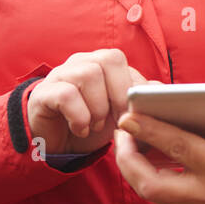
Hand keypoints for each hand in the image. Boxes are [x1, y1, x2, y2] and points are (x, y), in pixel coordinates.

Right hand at [26, 49, 148, 154]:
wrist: (59, 144)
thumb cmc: (92, 123)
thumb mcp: (120, 114)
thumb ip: (139, 100)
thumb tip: (161, 90)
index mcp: (100, 63)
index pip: (119, 59)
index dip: (129, 88)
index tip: (132, 115)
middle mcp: (80, 62)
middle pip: (108, 59)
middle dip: (118, 94)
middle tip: (117, 120)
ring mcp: (60, 75)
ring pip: (88, 75)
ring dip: (98, 107)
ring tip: (96, 125)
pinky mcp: (43, 93)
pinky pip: (66, 95)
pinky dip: (80, 116)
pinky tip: (81, 129)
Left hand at [114, 89, 204, 203]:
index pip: (179, 148)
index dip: (151, 131)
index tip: (128, 117)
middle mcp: (204, 191)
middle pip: (152, 184)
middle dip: (128, 159)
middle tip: (120, 132)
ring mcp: (194, 203)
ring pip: (149, 192)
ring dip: (130, 166)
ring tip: (125, 138)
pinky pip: (155, 191)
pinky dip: (141, 171)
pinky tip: (137, 149)